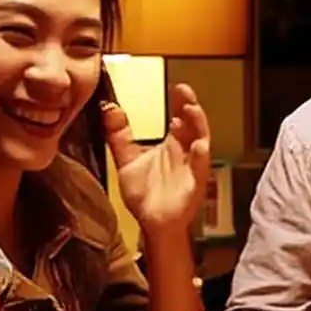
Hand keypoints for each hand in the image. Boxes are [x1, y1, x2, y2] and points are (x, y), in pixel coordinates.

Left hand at [106, 83, 211, 237]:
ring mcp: (191, 168)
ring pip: (200, 142)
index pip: (179, 118)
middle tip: (184, 90)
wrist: (151, 224)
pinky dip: (201, 158)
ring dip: (198, 126)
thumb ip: (119, 135)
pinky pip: (200, 170)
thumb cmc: (145, 195)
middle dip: (190, 107)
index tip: (175, 86)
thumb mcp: (127, 160)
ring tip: (191, 109)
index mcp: (172, 145)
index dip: (179, 103)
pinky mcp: (194, 186)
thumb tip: (109, 108)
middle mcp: (184, 153)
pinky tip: (199, 146)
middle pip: (192, 125)